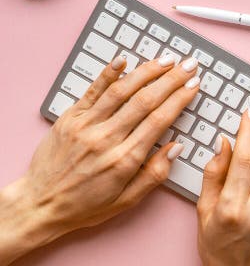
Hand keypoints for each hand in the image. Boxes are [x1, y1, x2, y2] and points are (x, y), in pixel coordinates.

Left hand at [0, 53, 199, 265]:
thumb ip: (154, 174)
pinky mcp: (70, 118)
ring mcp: (85, 126)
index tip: (194, 85)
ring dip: (147, 71)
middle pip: (145, 100)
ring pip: (121, 91)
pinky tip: (123, 60)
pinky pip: (92, 91)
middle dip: (171, 79)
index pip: (159, 120)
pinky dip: (108, 74)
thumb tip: (176, 147)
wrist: (39, 205)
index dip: (180, 99)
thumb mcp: (127, 201)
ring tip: (166, 60)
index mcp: (124, 160)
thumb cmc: (84, 206)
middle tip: (188, 66)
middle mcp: (105, 139)